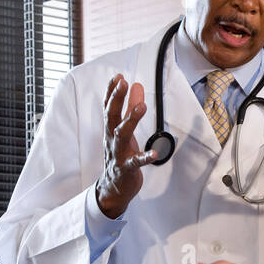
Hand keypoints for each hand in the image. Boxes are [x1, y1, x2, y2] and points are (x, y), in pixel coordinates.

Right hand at [96, 73, 156, 217]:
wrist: (113, 187)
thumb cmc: (120, 155)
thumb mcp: (124, 130)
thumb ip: (130, 108)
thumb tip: (136, 86)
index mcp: (111, 129)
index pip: (109, 107)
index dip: (112, 91)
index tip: (118, 76)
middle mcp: (112, 139)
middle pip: (112, 116)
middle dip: (116, 99)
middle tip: (123, 83)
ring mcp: (118, 153)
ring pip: (122, 135)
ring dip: (131, 120)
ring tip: (141, 107)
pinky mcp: (127, 168)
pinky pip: (136, 162)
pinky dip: (145, 157)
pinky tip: (155, 153)